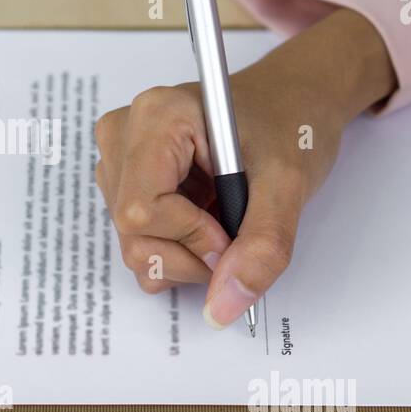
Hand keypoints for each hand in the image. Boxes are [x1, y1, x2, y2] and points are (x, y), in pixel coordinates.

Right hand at [93, 9, 396, 327]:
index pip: (142, 209)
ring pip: (133, 244)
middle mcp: (124, 133)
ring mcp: (118, 158)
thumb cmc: (289, 125)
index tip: (233, 238)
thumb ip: (260, 247)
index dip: (191, 239)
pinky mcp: (123, 181)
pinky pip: (136, 241)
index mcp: (157, 117)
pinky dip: (175, 250)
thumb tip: (223, 307)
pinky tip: (203, 221)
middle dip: (189, 253)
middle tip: (236, 234)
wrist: (292, 103)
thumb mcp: (289, 184)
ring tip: (223, 221)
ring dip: (185, 255)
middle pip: (133, 232)